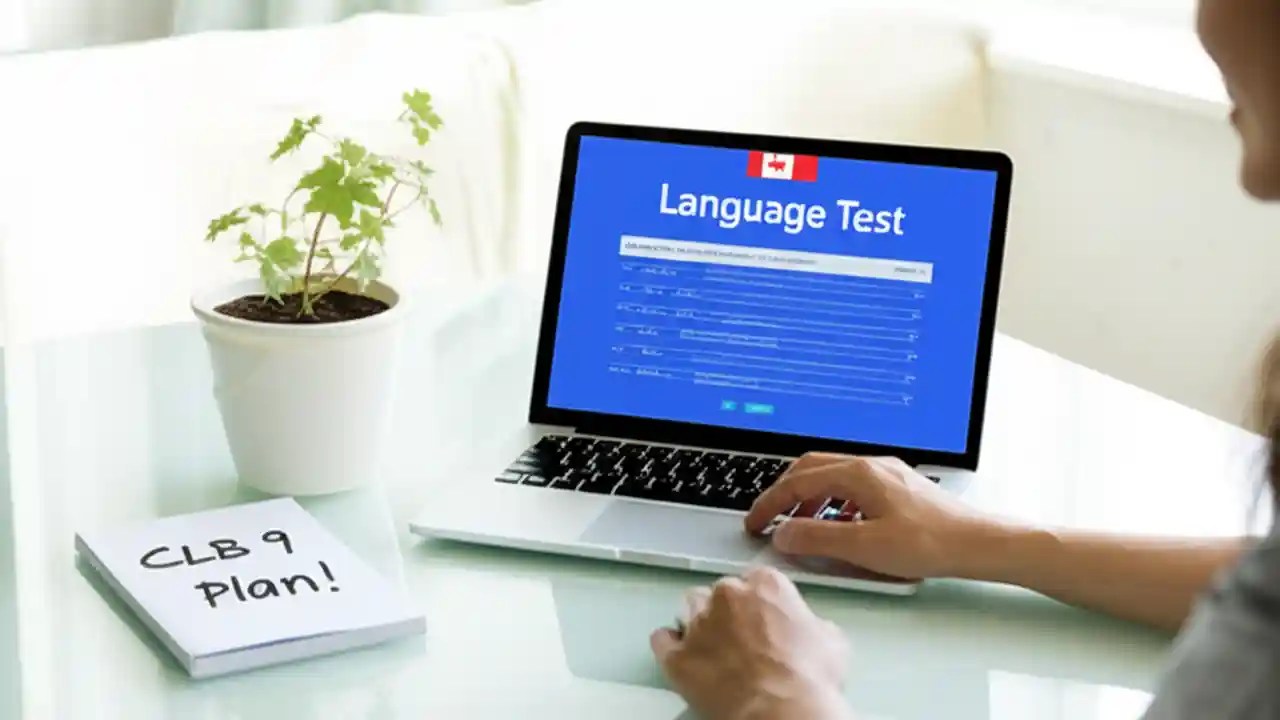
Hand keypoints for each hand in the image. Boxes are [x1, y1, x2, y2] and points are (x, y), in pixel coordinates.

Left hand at [651, 567, 851, 719]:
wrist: (782, 712)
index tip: (764, 616)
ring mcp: (698, 623)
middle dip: (729, 610)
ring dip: (699, 622)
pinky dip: (670, 644)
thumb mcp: (833, 641)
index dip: (761, 600)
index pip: (757, 579)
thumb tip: (811, 630)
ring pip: (690, 607)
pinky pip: (662, 639)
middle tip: (743, 638)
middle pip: (721, 592)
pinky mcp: (676, 654)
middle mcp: (727, 595)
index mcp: (766, 585)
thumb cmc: (809, 679)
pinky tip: (682, 655)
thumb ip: (812, 623)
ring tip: (713, 646)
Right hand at [745, 454, 1006, 579]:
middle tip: (769, 519)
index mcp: (858, 473)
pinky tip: (840, 528)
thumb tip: (783, 534)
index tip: (755, 523)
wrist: (979, 543)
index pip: (798, 482)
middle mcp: (871, 465)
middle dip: (785, 494)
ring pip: (833, 477)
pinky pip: (854, 488)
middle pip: (812, 469)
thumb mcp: (865, 546)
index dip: (770, 504)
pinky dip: (833, 504)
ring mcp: (887, 474)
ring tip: (802, 527)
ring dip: (810, 499)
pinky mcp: (899, 489)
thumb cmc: (931, 543)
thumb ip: (818, 538)